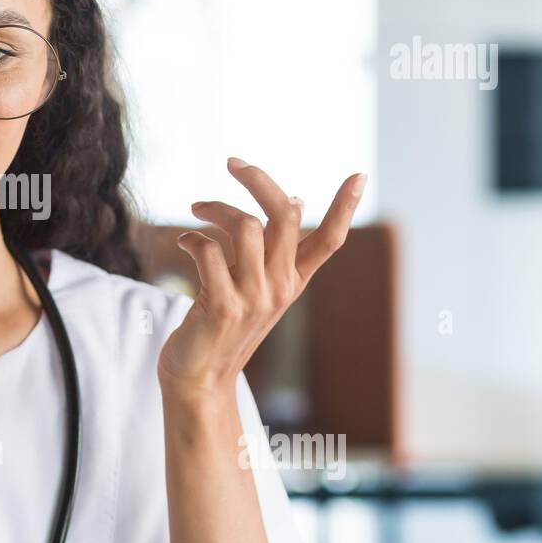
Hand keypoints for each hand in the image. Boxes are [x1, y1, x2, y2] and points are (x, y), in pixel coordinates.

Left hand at [157, 157, 365, 397]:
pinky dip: (191, 238)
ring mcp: (253, 298)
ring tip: (196, 210)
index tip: (359, 175)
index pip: (329, 242)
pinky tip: (182, 242)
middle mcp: (279, 288)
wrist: (197, 380)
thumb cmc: (220, 328)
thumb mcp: (254, 288)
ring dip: (215, 208)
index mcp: (291, 282)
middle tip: (232, 163)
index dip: (344, 208)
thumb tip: (296, 200)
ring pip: (246, 226)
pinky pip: (209, 251)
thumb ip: (272, 252)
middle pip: (284, 216)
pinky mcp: (222, 306)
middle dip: (257, 180)